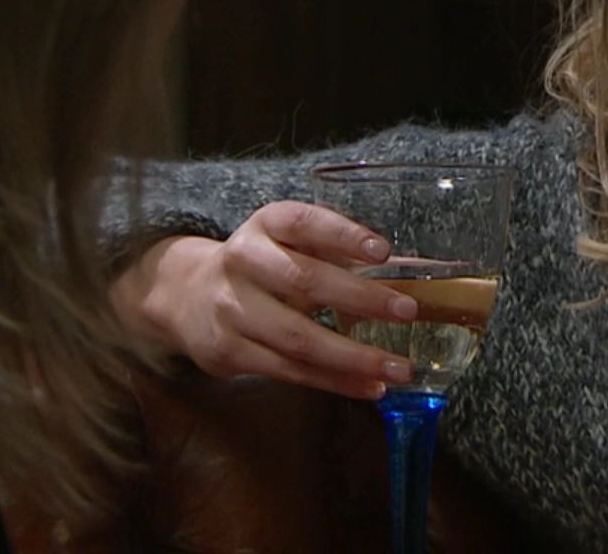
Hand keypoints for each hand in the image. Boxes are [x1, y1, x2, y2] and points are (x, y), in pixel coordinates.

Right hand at [110, 202, 419, 398]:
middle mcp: (243, 261)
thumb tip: (419, 270)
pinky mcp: (230, 351)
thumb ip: (343, 253)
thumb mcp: (291, 243)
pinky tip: (370, 386)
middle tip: (407, 311)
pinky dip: (334, 381)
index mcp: (265, 225)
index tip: (383, 251)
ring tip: (398, 369)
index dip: (342, 235)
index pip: (303, 221)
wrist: (188, 295)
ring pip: (297, 337)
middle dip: (360, 298)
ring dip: (353, 357)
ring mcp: (232, 309)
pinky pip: (290, 370)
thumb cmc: (263, 265)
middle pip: (303, 281)